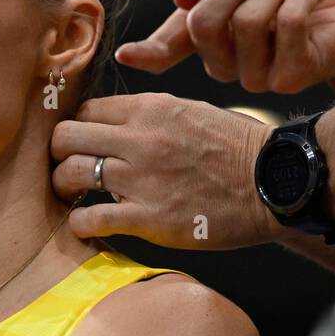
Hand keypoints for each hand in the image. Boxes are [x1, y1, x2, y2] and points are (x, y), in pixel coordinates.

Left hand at [50, 92, 278, 248]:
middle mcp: (140, 139)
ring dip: (64, 186)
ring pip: (69, 173)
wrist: (274, 181)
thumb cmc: (238, 148)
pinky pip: (90, 219)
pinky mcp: (150, 218)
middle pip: (66, 136)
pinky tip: (89, 227)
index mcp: (151, 108)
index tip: (83, 143)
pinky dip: (80, 224)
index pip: (86, 109)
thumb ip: (151, 117)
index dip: (79, 127)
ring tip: (74, 197)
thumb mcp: (192, 112)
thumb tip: (118, 127)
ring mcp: (142, 179)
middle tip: (68, 167)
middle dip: (60, 153)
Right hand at [115, 0, 334, 92]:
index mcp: (208, 33)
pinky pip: (284, 27)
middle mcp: (224, 61)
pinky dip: (297, 1)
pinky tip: (307, 5)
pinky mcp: (290, 79)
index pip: (170, 47)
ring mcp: (255, 76)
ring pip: (245, 23)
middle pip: (202, 23)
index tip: (128, 55)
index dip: (149, 51)